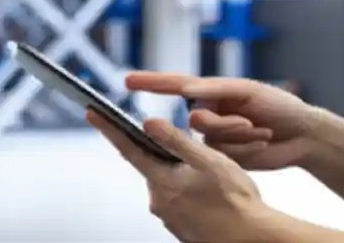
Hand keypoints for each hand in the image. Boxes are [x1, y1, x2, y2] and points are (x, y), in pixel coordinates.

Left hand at [86, 109, 271, 242]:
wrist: (251, 238)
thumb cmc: (235, 201)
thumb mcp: (209, 160)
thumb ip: (177, 140)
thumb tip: (149, 123)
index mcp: (162, 182)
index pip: (128, 149)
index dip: (109, 129)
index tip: (92, 113)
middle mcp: (159, 202)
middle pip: (153, 165)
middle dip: (168, 154)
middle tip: (199, 155)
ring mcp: (168, 217)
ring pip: (169, 183)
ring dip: (183, 175)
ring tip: (214, 180)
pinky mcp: (179, 227)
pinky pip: (179, 200)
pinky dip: (190, 192)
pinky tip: (212, 195)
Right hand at [126, 72, 317, 171]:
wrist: (302, 135)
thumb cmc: (279, 105)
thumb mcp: (250, 91)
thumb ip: (217, 90)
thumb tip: (186, 89)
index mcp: (213, 91)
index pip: (175, 85)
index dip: (151, 83)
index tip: (126, 80)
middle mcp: (209, 112)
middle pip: (196, 120)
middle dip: (225, 124)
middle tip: (251, 123)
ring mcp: (215, 136)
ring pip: (209, 140)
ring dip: (238, 136)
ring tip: (262, 131)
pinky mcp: (223, 156)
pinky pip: (220, 154)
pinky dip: (243, 146)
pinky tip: (262, 141)